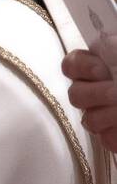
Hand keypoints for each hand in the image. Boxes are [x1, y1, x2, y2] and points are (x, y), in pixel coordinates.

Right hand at [62, 36, 116, 152]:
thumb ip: (107, 46)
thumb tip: (97, 44)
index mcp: (102, 67)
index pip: (71, 65)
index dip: (80, 68)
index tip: (101, 70)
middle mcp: (98, 90)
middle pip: (75, 95)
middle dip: (98, 94)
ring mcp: (104, 116)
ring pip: (89, 120)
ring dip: (111, 114)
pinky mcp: (113, 138)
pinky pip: (105, 139)